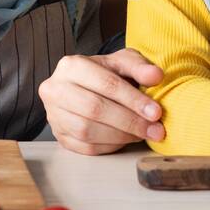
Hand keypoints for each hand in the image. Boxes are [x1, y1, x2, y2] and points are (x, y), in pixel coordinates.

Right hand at [38, 48, 165, 154]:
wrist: (88, 85)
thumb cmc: (107, 72)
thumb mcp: (124, 62)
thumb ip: (140, 67)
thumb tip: (156, 76)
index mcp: (71, 66)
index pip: (106, 84)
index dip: (133, 100)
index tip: (156, 112)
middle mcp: (55, 89)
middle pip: (94, 109)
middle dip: (129, 122)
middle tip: (155, 130)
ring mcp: (53, 114)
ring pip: (87, 131)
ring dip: (121, 136)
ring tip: (143, 134)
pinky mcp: (58, 135)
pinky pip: (84, 147)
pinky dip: (109, 146)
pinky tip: (126, 139)